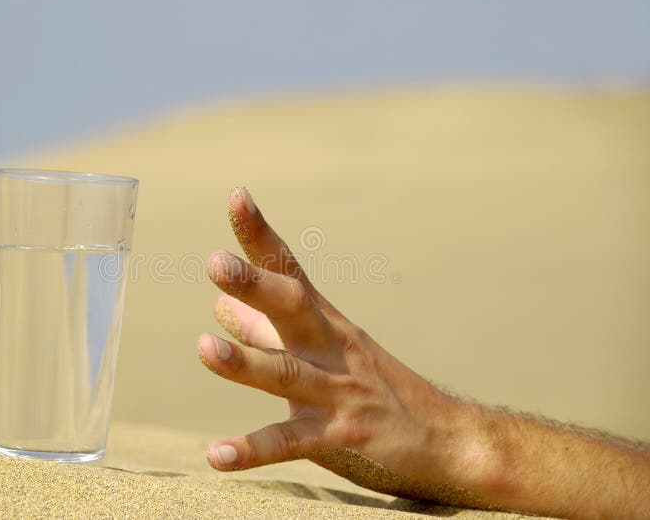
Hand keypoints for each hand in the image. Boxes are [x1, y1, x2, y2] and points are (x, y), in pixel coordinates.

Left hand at [197, 187, 496, 507]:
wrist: (448, 437)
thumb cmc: (377, 386)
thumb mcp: (323, 350)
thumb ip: (266, 329)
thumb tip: (220, 305)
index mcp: (324, 321)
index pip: (288, 269)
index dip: (260, 234)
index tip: (236, 196)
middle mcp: (330, 347)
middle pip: (292, 308)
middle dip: (255, 284)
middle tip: (216, 262)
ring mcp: (337, 390)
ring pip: (286, 373)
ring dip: (245, 362)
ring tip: (204, 347)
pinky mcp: (342, 435)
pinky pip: (291, 442)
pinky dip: (253, 448)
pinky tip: (216, 455)